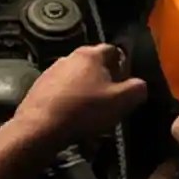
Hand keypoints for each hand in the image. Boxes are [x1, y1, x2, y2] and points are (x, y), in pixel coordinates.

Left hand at [14, 44, 146, 147]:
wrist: (40, 126)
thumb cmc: (84, 110)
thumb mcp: (121, 101)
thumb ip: (137, 88)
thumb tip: (139, 85)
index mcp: (91, 54)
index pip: (114, 51)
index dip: (123, 68)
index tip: (125, 87)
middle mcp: (70, 57)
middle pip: (95, 66)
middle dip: (104, 82)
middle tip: (109, 102)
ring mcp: (51, 71)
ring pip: (78, 80)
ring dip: (86, 93)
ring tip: (90, 115)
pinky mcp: (39, 87)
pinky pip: (62, 92)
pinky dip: (70, 102)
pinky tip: (72, 118)